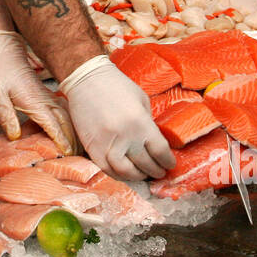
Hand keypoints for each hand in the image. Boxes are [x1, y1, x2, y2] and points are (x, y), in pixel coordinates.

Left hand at [0, 30, 77, 154]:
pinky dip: (69, 122)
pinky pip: (62, 111)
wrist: (7, 52)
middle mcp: (44, 101)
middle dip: (72, 140)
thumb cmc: (1, 72)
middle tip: (76, 157)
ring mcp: (47, 98)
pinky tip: (70, 130)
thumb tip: (15, 136)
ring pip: (66, 117)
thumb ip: (6, 115)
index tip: (67, 152)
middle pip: (64, 123)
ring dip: (73, 132)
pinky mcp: (45, 96)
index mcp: (34, 103)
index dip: (61, 140)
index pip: (52, 125)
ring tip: (77, 148)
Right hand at [59, 56, 174, 180]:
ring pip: (126, 172)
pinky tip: (125, 173)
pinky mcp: (92, 147)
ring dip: (137, 176)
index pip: (160, 151)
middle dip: (156, 171)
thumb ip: (149, 123)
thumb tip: (154, 142)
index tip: (170, 163)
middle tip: (159, 172)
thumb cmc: (117, 86)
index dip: (167, 161)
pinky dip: (118, 175)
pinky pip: (106, 169)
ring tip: (143, 174)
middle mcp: (125, 136)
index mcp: (141, 123)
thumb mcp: (142, 100)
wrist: (86, 80)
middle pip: (146, 164)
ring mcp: (107, 144)